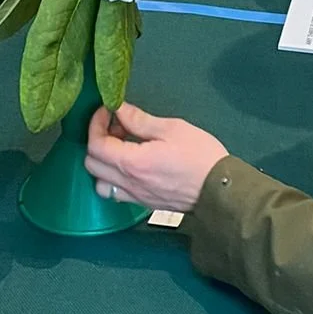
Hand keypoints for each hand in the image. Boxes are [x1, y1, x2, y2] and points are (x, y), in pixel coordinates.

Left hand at [85, 102, 228, 214]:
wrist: (220, 190)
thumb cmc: (200, 156)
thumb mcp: (171, 129)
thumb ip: (139, 120)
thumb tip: (118, 109)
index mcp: (132, 162)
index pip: (96, 144)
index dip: (96, 123)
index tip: (108, 110)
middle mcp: (128, 183)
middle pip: (91, 164)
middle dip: (98, 140)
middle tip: (117, 127)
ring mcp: (135, 196)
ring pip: (100, 183)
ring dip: (104, 163)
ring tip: (123, 148)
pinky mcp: (144, 204)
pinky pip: (116, 193)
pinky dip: (114, 178)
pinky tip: (132, 165)